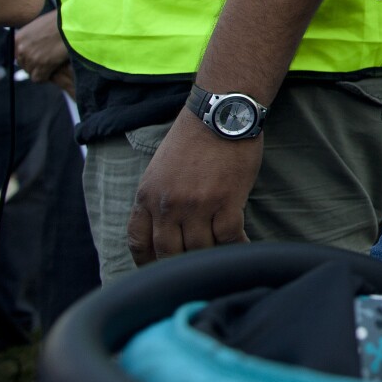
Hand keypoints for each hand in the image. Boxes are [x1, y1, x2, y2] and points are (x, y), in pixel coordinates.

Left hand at [14, 11, 69, 82]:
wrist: (72, 22)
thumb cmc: (61, 21)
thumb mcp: (40, 25)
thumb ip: (32, 36)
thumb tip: (34, 45)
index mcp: (19, 37)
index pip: (17, 55)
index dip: (28, 57)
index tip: (38, 57)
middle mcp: (21, 48)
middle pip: (23, 65)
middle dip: (34, 65)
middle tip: (47, 62)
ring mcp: (31, 57)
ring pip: (31, 72)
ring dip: (41, 71)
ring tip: (52, 65)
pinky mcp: (42, 64)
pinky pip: (38, 78)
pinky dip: (45, 77)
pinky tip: (53, 71)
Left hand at [127, 110, 260, 264]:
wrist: (221, 114)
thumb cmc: (195, 137)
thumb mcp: (161, 168)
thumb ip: (159, 198)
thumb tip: (166, 226)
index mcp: (147, 196)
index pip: (138, 241)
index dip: (148, 261)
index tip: (159, 267)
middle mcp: (168, 205)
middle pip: (169, 253)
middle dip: (181, 262)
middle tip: (195, 266)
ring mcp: (197, 205)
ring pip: (200, 249)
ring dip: (212, 254)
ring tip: (221, 254)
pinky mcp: (226, 202)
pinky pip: (230, 238)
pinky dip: (237, 246)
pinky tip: (244, 246)